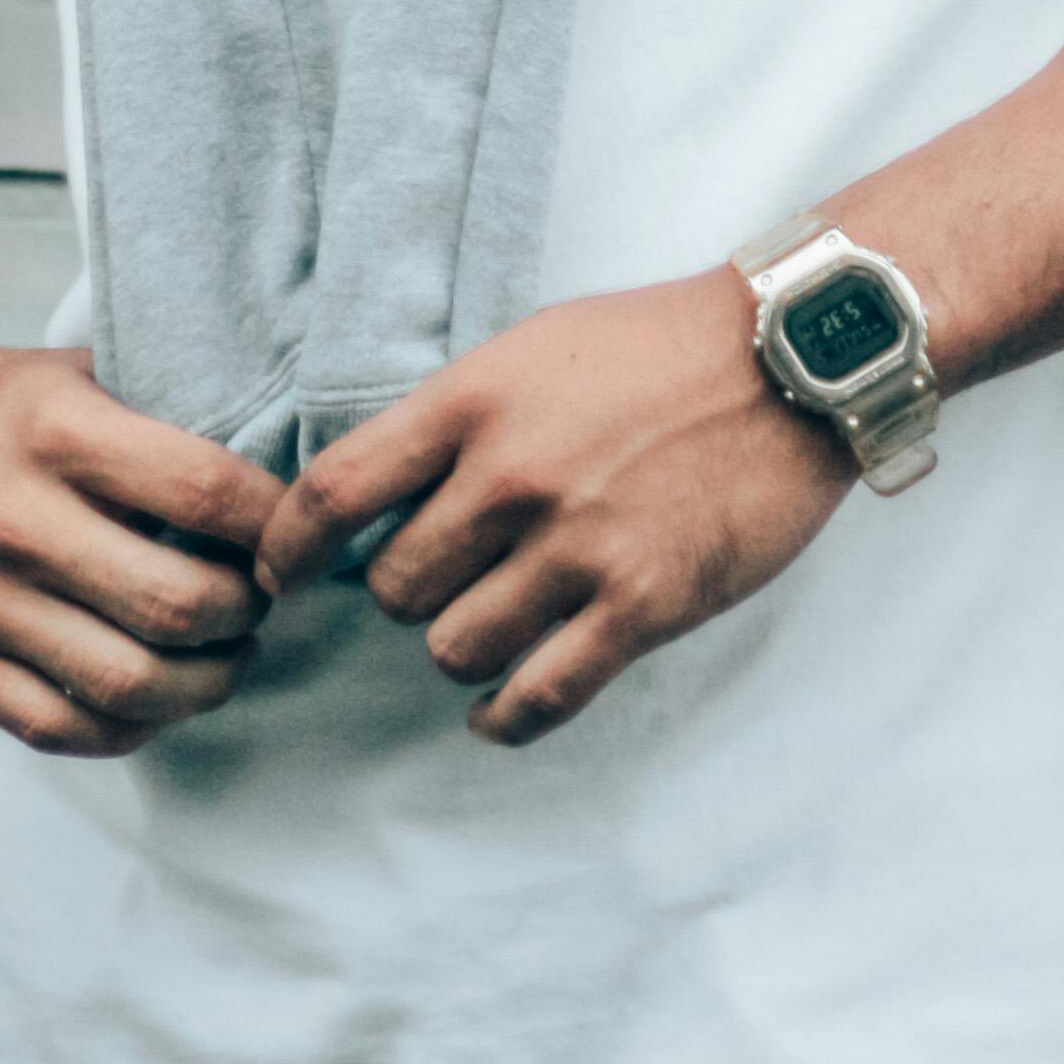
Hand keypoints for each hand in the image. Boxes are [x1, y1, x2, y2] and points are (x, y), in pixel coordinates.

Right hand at [0, 309, 280, 756]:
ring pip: (127, 685)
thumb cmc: (19, 401)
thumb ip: (173, 422)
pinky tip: (165, 693)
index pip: (201, 490)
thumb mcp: (91, 373)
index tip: (292, 525)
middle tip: (267, 594)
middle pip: (174, 604)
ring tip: (231, 651)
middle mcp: (11, 520)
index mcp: (54, 432)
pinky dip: (132, 727)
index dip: (271, 519)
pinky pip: (60, 728)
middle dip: (248, 609)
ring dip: (208, 682)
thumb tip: (287, 485)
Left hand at [257, 268, 851, 745]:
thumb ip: (457, 418)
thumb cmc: (652, 347)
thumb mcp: (532, 349)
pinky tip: (498, 709)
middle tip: (441, 581)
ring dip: (462, 648)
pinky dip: (505, 716)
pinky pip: (538, 697)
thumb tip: (381, 491)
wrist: (785, 360)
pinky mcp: (640, 605)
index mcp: (474, 402)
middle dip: (407, 594)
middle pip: (396, 589)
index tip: (277, 576)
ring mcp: (577, 548)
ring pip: (457, 649)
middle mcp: (511, 478)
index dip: (288, 548)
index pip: (336, 492)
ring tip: (489, 624)